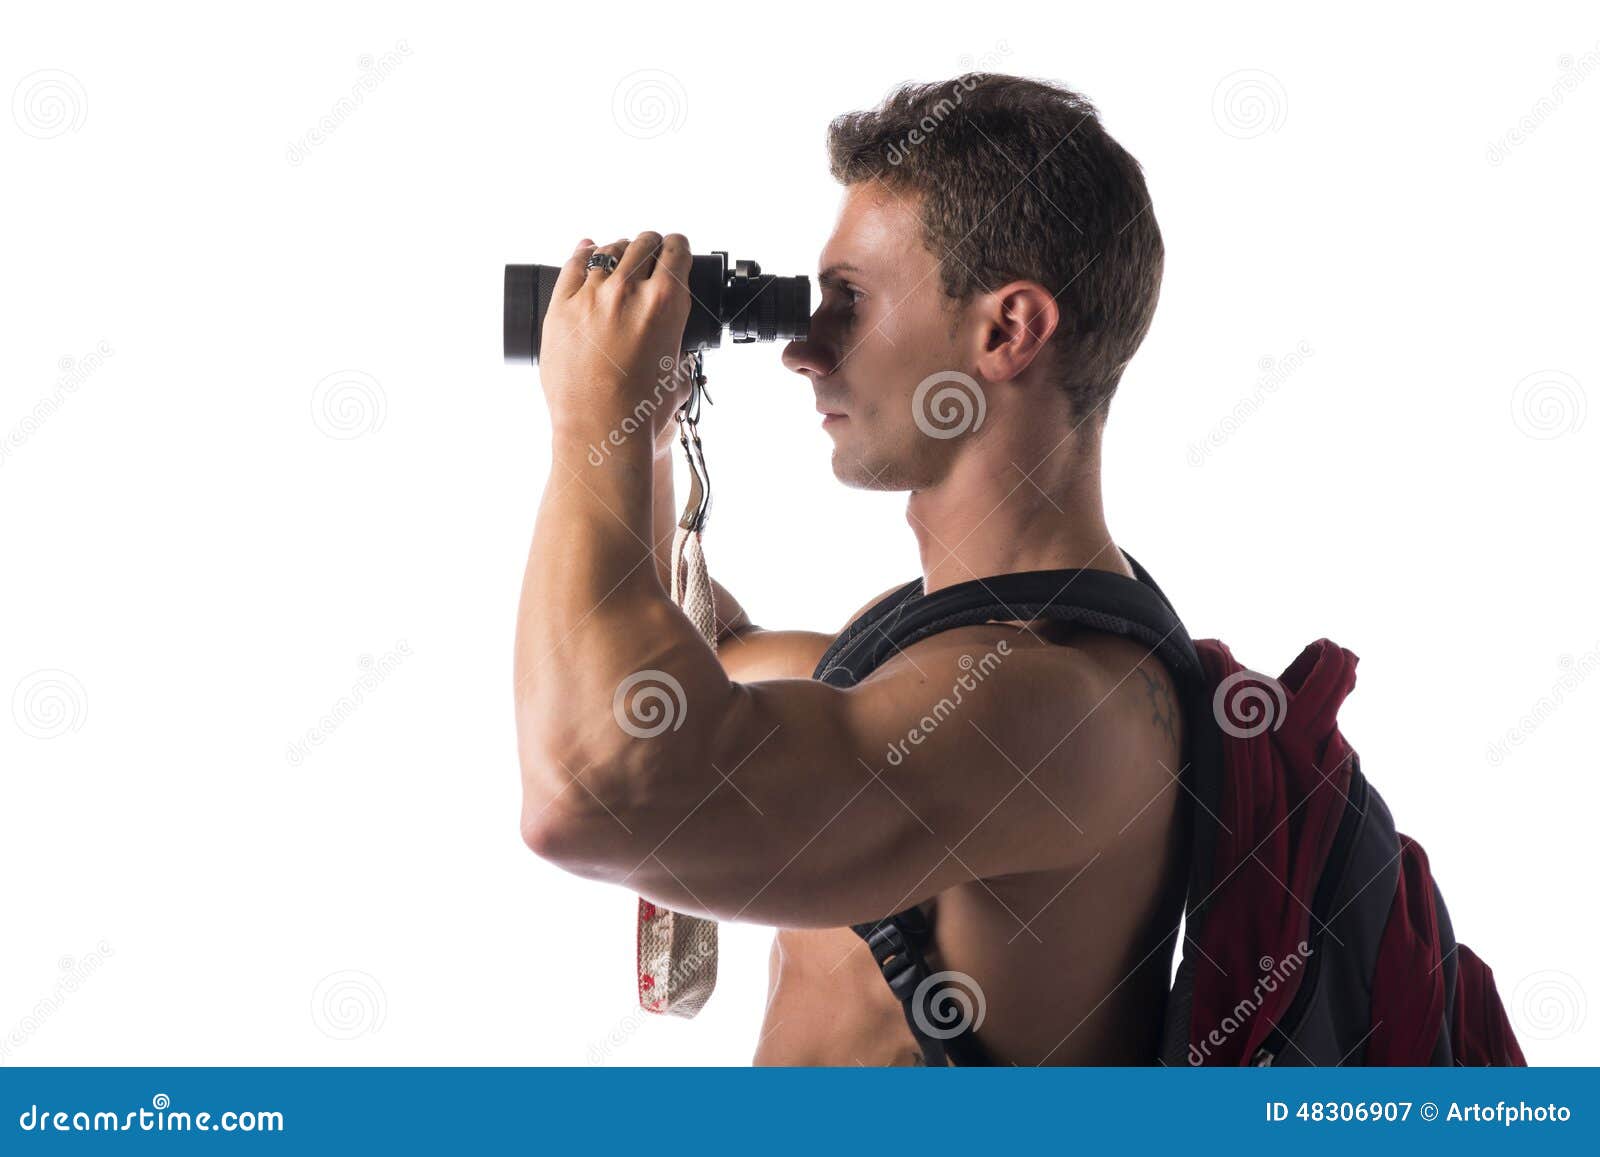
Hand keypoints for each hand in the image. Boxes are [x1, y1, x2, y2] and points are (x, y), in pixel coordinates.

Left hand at [538, 232, 694, 443]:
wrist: (599, 430)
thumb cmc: (641, 412)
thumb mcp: (678, 374)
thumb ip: (679, 346)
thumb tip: (676, 342)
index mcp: (665, 303)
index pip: (676, 250)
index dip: (678, 248)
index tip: (675, 251)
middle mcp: (628, 291)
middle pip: (643, 243)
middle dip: (651, 246)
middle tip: (650, 256)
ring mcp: (591, 296)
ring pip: (608, 250)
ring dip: (619, 252)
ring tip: (620, 261)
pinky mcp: (560, 307)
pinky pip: (573, 265)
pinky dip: (584, 254)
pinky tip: (588, 251)